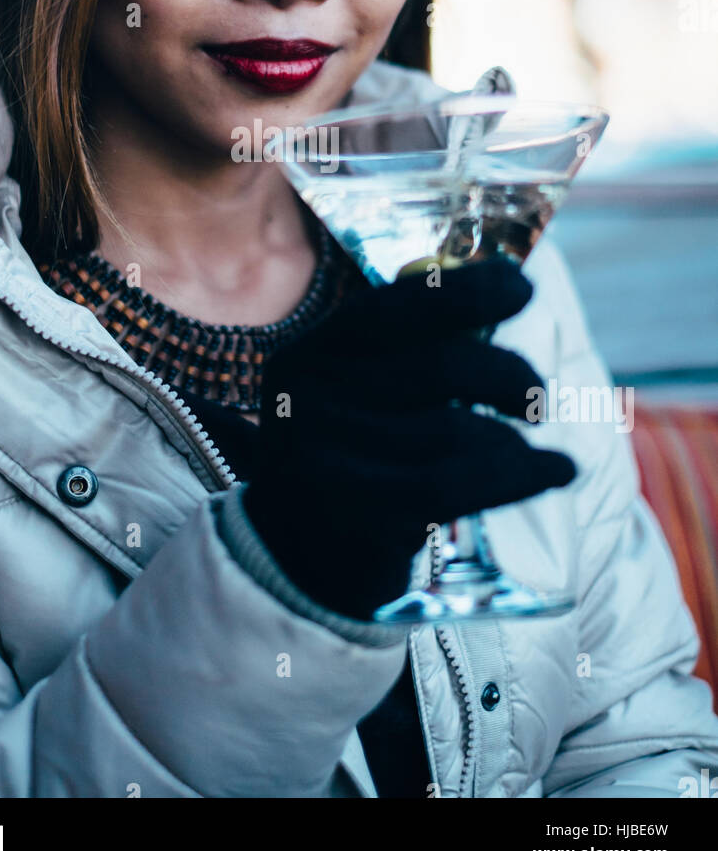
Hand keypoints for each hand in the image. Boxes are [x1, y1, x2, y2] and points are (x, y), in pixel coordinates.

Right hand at [242, 255, 576, 619]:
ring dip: (515, 440)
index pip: (393, 308)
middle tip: (537, 394)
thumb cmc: (350, 461)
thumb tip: (508, 292)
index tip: (522, 288)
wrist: (294, 561)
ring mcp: (327, 460)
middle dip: (508, 373)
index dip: (465, 291)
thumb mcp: (355, 395)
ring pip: (455, 431)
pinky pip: (459, 485)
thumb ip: (409, 352)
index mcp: (309, 354)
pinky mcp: (358, 517)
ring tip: (540, 449)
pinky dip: (522, 474)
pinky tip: (558, 471)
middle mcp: (308, 399)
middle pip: (438, 367)